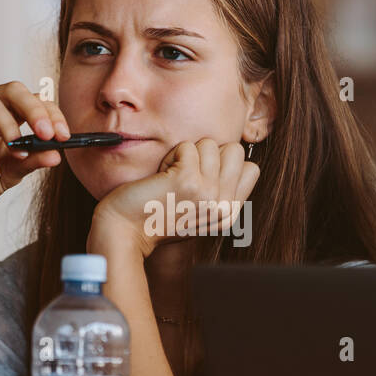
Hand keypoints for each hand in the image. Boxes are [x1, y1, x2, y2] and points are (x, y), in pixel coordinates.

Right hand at [0, 81, 70, 218]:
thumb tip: (57, 155)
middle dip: (33, 109)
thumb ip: (31, 163)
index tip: (64, 136)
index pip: (32, 100)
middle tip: (47, 133)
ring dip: (7, 125)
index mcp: (4, 112)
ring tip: (17, 151)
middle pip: (11, 90)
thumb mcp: (10, 175)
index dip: (51, 114)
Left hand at [91, 138, 259, 258]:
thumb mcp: (197, 210)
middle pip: (235, 150)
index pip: (250, 169)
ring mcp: (208, 194)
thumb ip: (219, 189)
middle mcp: (223, 207)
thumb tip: (229, 154)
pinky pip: (187, 146)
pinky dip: (171, 156)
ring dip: (187, 155)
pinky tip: (162, 177)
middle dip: (207, 155)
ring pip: (211, 144)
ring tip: (171, 177)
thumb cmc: (154, 217)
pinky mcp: (188, 181)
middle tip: (185, 176)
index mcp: (229, 215)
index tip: (199, 180)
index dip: (224, 164)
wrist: (125, 232)